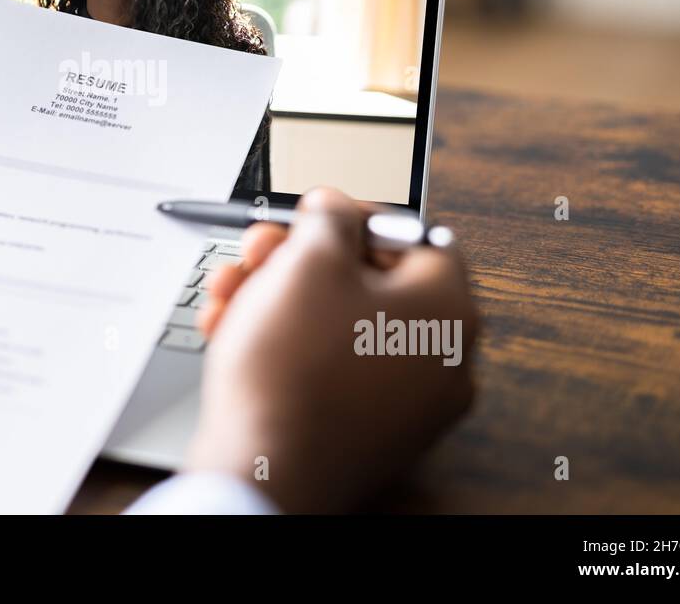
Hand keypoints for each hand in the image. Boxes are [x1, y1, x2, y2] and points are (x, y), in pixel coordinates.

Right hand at [187, 188, 479, 512]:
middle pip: (368, 282)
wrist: (263, 469)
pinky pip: (329, 369)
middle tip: (259, 252)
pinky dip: (286, 344)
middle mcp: (441, 361)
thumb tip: (337, 210)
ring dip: (279, 298)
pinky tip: (236, 333)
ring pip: (339, 325)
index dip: (354, 217)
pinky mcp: (366, 432)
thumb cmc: (293, 372)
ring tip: (230, 295)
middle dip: (298, 259)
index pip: (414, 237)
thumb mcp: (309, 260)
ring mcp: (406, 405)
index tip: (312, 216)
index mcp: (448, 310)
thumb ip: (330, 218)